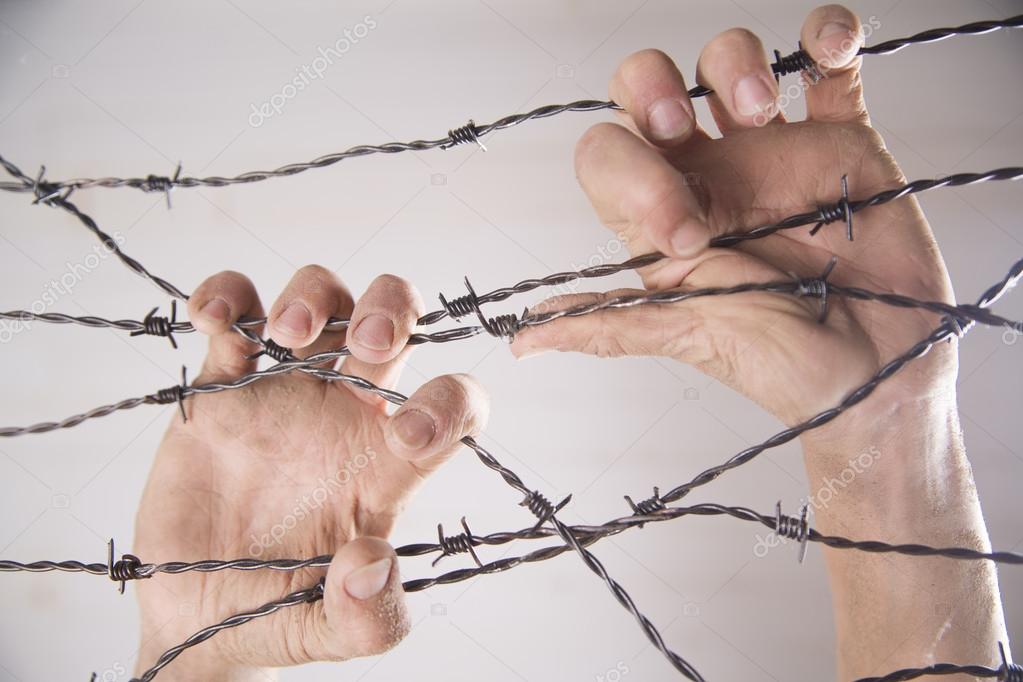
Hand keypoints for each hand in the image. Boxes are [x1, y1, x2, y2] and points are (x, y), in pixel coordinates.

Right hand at [134, 266, 488, 678]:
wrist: (191, 614)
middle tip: (368, 341)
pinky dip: (228, 297)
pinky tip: (216, 319)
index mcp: (386, 464)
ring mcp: (285, 392)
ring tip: (285, 336)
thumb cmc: (272, 615)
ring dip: (313, 295)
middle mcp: (346, 416)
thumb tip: (374, 561)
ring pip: (324, 298)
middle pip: (394, 320)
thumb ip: (366, 618)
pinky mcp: (222, 387)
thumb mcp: (327, 634)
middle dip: (393, 308)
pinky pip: (235, 317)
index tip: (409, 434)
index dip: (451, 402)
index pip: (454, 407)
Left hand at [511, 4, 955, 431]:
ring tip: (764, 110)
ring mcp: (772, 152)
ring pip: (727, 62)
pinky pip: (826, 64)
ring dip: (734, 62)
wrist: (877, 371)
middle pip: (650, 88)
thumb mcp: (689, 335)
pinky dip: (827, 35)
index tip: (685, 230)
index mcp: (662, 216)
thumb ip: (609, 323)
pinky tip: (829, 50)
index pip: (607, 152)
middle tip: (686, 124)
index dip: (627, 169)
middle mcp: (708, 175)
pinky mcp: (840, 140)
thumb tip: (524, 339)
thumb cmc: (784, 363)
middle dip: (653, 85)